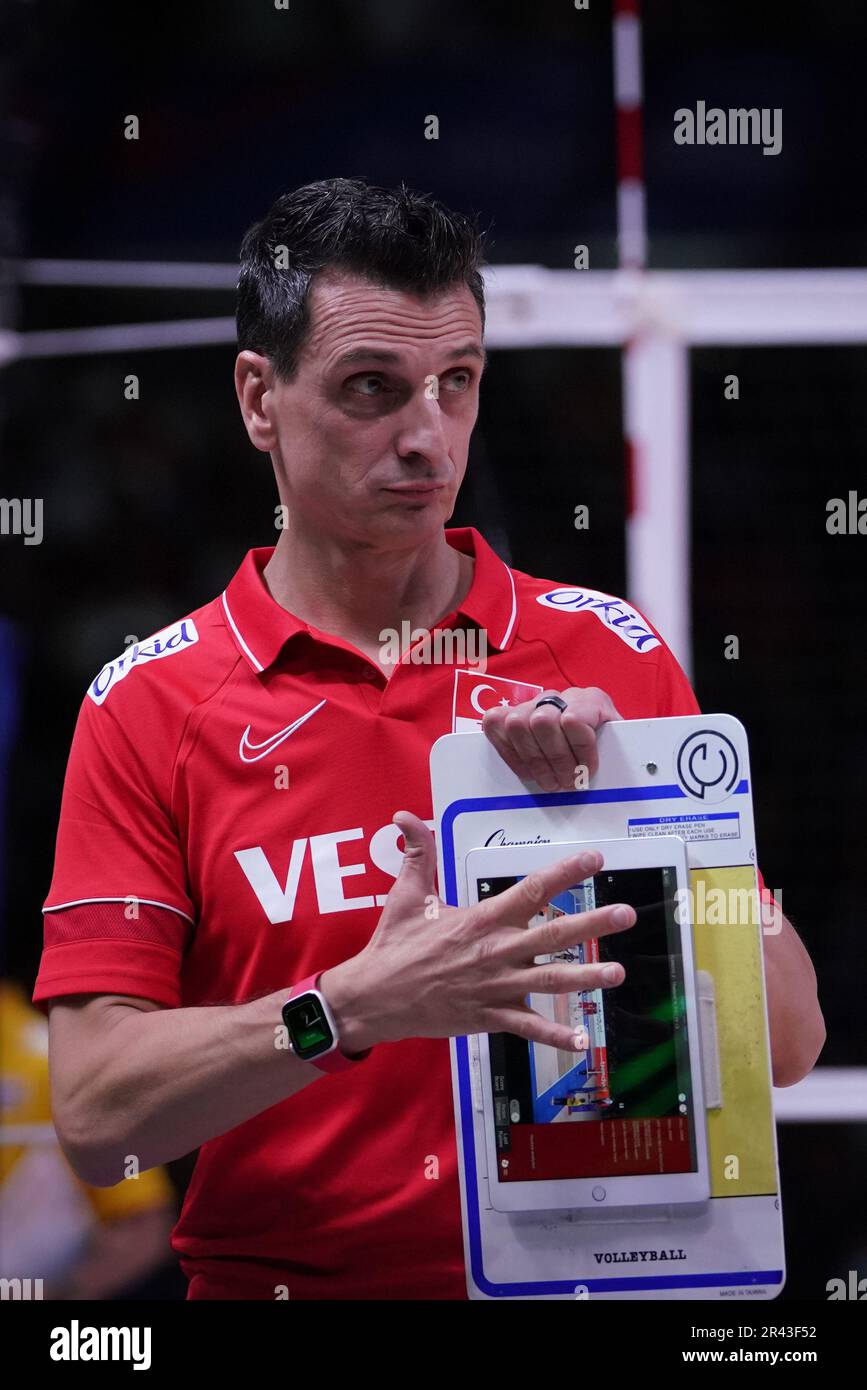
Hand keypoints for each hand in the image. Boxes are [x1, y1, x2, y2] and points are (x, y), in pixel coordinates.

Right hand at [320, 811, 634, 1053]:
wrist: (375, 997)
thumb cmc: (394, 944)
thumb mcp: (406, 894)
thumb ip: (417, 853)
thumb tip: (403, 816)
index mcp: (482, 920)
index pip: (531, 890)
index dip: (565, 873)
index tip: (594, 860)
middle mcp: (496, 951)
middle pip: (553, 935)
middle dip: (593, 923)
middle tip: (626, 914)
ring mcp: (496, 987)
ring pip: (550, 981)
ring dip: (587, 978)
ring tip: (618, 973)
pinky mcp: (489, 1017)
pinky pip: (528, 1027)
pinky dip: (555, 1035)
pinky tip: (582, 1038)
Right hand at [481, 686, 622, 790]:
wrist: (590, 730)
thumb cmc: (604, 742)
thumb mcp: (618, 744)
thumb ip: (618, 752)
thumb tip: (620, 776)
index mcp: (590, 699)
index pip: (575, 719)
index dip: (581, 749)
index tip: (588, 771)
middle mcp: (558, 696)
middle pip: (542, 721)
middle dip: (554, 759)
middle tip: (566, 782)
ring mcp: (531, 703)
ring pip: (517, 724)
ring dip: (533, 761)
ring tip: (549, 781)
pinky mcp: (508, 713)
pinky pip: (496, 725)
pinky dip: (510, 753)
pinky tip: (528, 770)